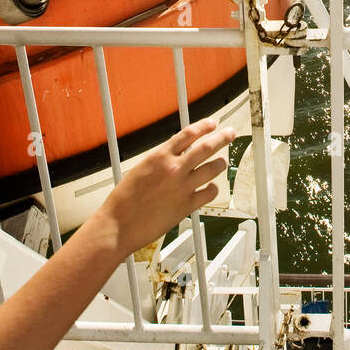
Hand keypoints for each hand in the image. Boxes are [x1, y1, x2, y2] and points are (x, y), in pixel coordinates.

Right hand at [95, 118, 233, 259]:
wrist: (118, 225)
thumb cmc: (124, 200)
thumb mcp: (141, 169)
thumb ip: (162, 161)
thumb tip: (177, 155)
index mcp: (160, 156)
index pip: (188, 134)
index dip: (204, 126)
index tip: (212, 123)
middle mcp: (174, 168)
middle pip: (207, 147)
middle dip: (222, 137)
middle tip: (230, 133)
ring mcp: (183, 186)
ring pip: (213, 168)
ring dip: (220, 163)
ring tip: (222, 161)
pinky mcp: (187, 205)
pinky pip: (209, 192)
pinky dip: (213, 188)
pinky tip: (211, 188)